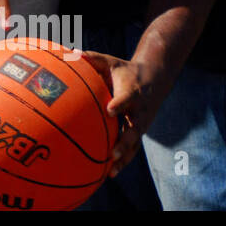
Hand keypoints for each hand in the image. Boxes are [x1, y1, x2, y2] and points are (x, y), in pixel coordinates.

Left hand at [77, 50, 163, 177]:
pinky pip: (131, 149)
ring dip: (123, 157)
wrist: (154, 79)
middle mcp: (138, 110)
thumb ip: (92, 58)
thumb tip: (71, 52)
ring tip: (110, 171)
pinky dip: (123, 162)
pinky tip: (109, 174)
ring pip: (133, 144)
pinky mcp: (139, 132)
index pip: (127, 98)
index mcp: (132, 91)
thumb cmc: (124, 70)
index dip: (120, 104)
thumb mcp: (110, 61)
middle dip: (124, 141)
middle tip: (112, 152)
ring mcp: (140, 124)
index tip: (110, 110)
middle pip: (134, 128)